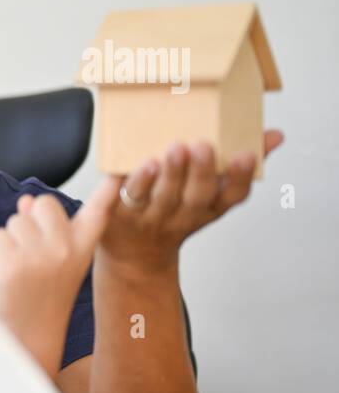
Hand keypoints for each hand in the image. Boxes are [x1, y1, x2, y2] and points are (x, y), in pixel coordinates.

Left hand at [0, 180, 118, 373]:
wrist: (30, 336)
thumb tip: (27, 200)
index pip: (100, 211)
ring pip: (16, 221)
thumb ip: (46, 229)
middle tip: (33, 253)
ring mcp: (41, 256)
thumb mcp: (55, 261)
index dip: (110, 189)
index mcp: (83, 247)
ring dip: (11, 240)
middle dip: (31, 221)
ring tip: (21, 268)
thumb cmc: (42, 295)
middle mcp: (67, 249)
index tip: (121, 172)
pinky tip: (8, 274)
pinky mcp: (15, 264)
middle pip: (43, 203)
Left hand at [100, 131, 284, 272]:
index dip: (240, 177)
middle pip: (195, 198)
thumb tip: (274, 136)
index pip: (231, 197)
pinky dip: (130, 184)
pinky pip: (124, 200)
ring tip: (171, 153)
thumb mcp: (210, 196)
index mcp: (207, 209)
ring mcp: (149, 217)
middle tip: (202, 146)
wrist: (134, 257)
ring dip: (168, 176)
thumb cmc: (174, 215)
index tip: (246, 155)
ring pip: (162, 198)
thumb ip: (235, 165)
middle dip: (201, 173)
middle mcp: (180, 216)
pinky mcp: (118, 215)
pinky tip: (135, 167)